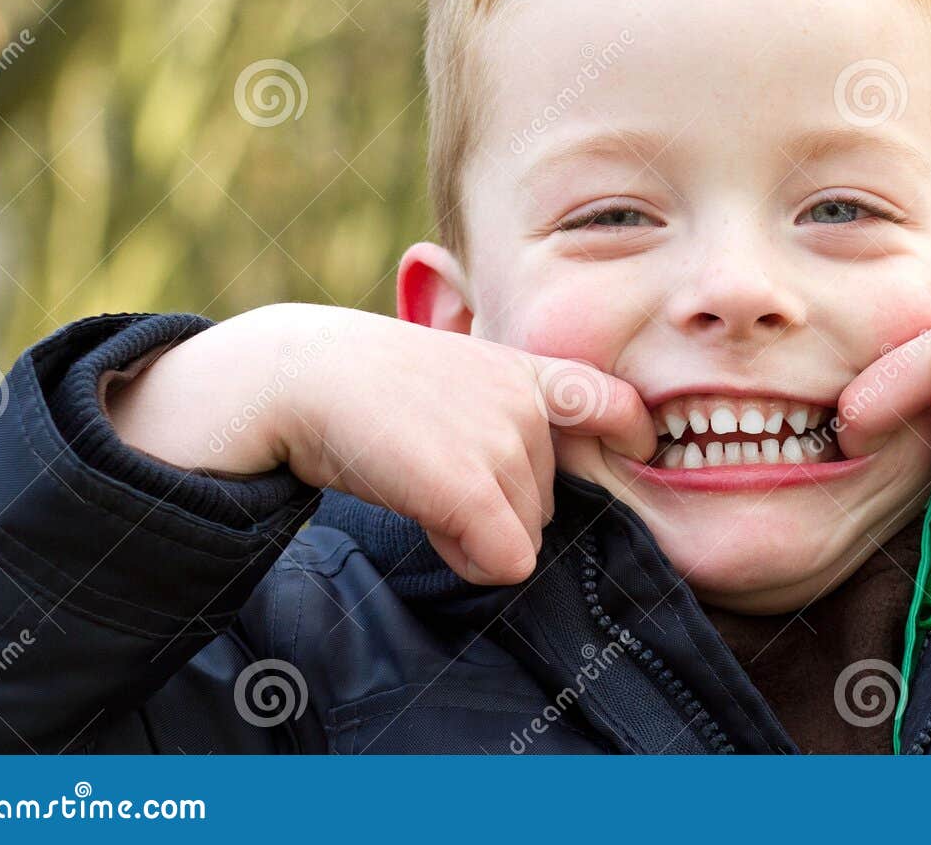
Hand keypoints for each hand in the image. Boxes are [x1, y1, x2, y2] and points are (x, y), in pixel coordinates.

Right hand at [106, 303, 656, 582]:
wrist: (291, 376)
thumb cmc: (363, 389)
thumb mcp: (449, 381)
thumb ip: (499, 416)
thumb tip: (527, 498)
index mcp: (522, 369)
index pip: (612, 400)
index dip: (631, 433)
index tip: (638, 448)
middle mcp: (525, 400)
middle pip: (547, 503)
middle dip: (497, 509)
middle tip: (430, 469)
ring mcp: (502, 438)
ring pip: (525, 536)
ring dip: (473, 532)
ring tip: (415, 479)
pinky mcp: (473, 485)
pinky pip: (507, 561)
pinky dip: (467, 557)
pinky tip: (424, 515)